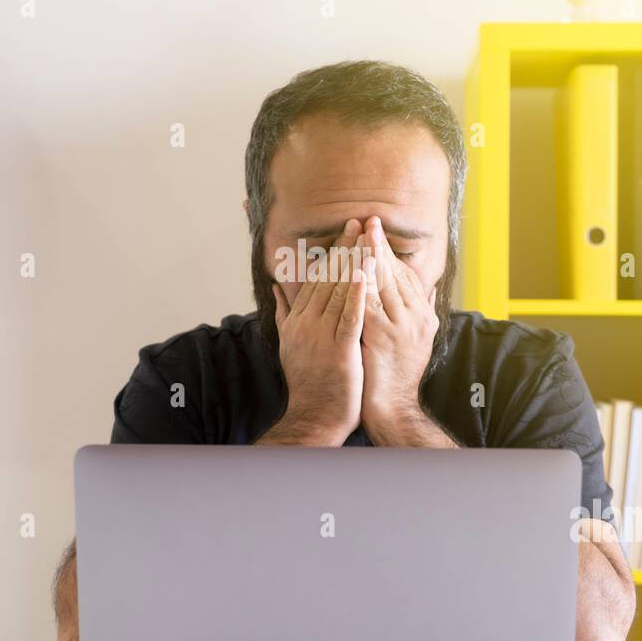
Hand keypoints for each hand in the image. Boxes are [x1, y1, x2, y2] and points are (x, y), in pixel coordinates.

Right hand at [259, 219, 367, 445]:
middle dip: (344, 248)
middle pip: (327, 279)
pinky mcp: (339, 351)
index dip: (332, 252)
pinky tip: (364, 273)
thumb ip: (283, 313)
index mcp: (296, 321)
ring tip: (365, 238)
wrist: (314, 418)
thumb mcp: (289, 344)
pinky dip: (356, 294)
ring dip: (352, 262)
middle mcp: (306, 325)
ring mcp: (321, 337)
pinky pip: (349, 317)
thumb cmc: (308, 384)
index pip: (315, 279)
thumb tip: (276, 287)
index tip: (346, 231)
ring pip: (338, 292)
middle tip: (358, 222)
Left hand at [358, 216, 446, 445]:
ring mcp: (402, 327)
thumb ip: (422, 311)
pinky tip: (349, 267)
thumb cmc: (397, 375)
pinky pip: (368, 303)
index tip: (376, 230)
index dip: (389, 251)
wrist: (392, 409)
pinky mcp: (384, 337)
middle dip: (378, 245)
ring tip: (358, 234)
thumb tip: (429, 289)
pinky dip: (359, 285)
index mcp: (422, 316)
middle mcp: (417, 318)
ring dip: (368, 256)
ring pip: (383, 283)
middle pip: (395, 273)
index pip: (404, 275)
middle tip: (367, 220)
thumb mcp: (417, 339)